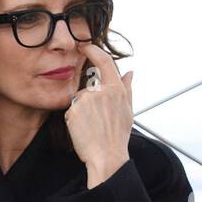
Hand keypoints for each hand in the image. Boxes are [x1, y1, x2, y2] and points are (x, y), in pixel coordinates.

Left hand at [64, 42, 133, 188]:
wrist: (106, 156)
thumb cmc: (118, 136)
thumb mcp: (128, 110)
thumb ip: (127, 88)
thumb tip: (130, 72)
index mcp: (116, 89)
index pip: (104, 60)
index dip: (92, 50)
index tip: (84, 45)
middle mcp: (101, 91)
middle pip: (90, 85)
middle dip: (90, 98)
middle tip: (96, 119)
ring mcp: (85, 100)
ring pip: (80, 98)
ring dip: (83, 109)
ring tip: (92, 126)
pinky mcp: (72, 110)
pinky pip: (72, 110)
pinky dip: (75, 118)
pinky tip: (83, 130)